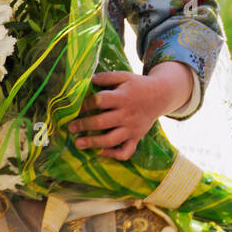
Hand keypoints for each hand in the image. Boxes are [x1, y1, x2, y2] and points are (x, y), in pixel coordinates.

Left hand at [69, 61, 194, 160]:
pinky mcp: (136, 137)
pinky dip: (114, 155)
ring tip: (78, 143)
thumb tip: (88, 80)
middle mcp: (127, 114)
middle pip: (102, 122)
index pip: (100, 101)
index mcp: (123, 97)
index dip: (85, 104)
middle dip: (83, 125)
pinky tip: (101, 152)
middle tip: (70, 127)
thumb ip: (106, 77)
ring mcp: (132, 128)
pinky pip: (126, 151)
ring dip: (93, 143)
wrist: (161, 95)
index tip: (75, 107)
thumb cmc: (138, 85)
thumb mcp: (124, 76)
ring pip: (111, 140)